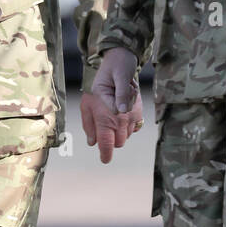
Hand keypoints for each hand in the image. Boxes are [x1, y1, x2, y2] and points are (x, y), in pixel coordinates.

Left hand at [80, 46, 143, 163]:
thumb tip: (92, 142)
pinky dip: (127, 127)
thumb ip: (89, 124)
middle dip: (111, 141)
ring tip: (111, 118)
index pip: (107, 144)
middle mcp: (121, 120)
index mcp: (105, 119)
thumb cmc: (98, 85)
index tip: (104, 159)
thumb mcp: (86, 104)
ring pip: (126, 136)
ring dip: (119, 133)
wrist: (118, 66)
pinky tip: (121, 116)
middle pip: (118, 143)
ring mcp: (132, 116)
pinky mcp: (139, 111)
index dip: (106, 155)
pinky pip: (134, 128)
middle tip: (103, 131)